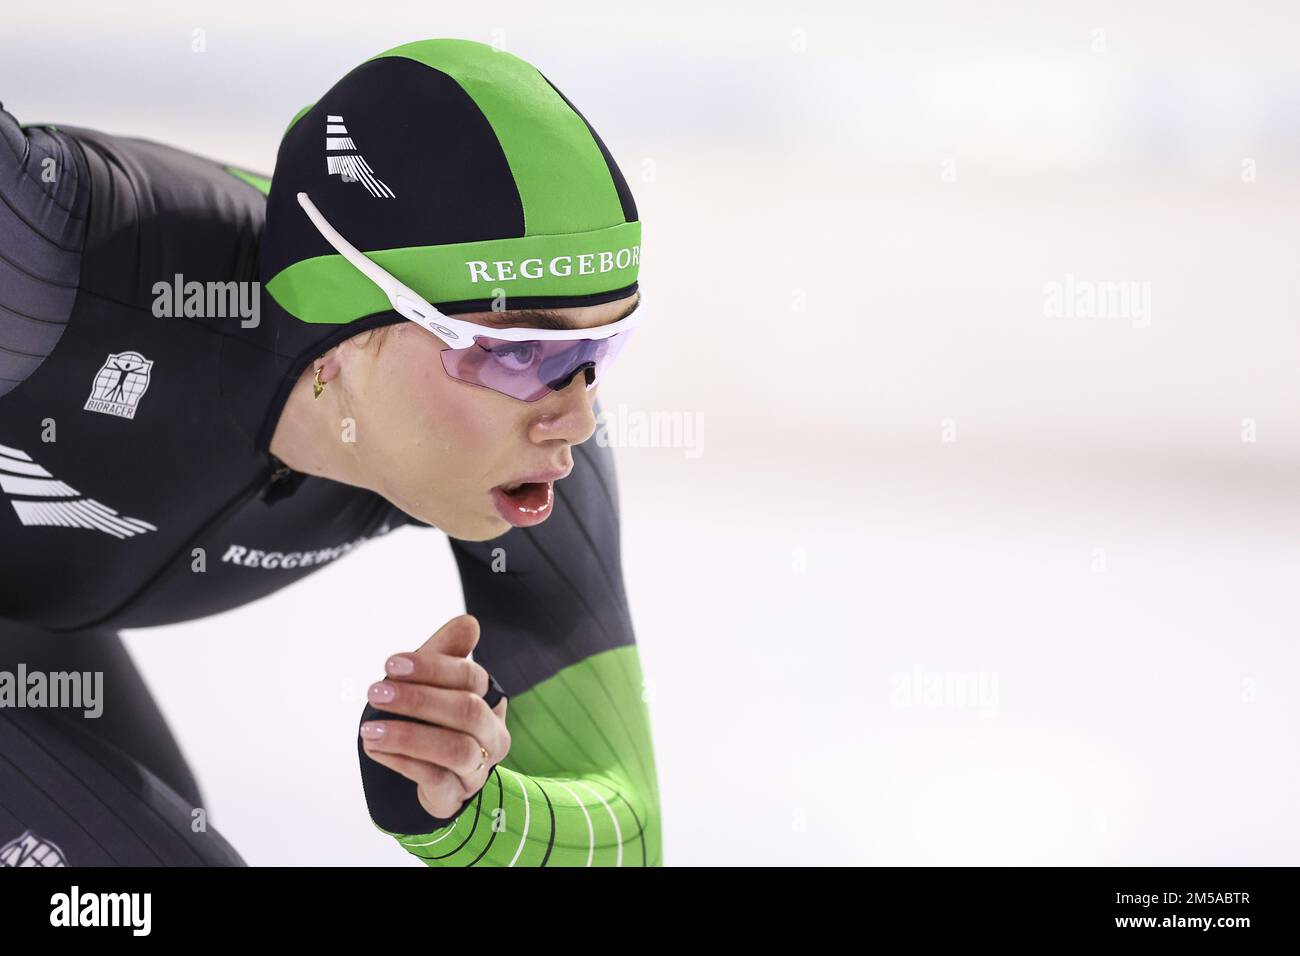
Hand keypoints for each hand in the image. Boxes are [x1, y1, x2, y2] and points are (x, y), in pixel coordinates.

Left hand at [359, 614, 510, 820]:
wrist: (431, 776)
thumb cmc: (434, 720)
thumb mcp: (434, 684)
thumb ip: (446, 654)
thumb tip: (469, 622)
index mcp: (490, 700)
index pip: (472, 678)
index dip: (433, 669)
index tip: (391, 665)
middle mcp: (492, 734)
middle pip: (467, 712)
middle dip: (418, 699)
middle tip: (374, 692)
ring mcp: (477, 768)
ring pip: (455, 749)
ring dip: (408, 736)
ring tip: (368, 730)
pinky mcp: (456, 795)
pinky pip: (435, 779)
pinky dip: (403, 762)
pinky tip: (375, 750)